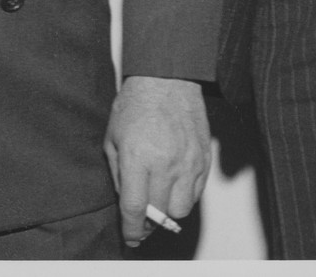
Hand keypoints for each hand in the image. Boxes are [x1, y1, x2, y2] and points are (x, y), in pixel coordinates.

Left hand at [104, 74, 210, 246]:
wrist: (166, 79)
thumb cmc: (136, 104)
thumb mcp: (112, 138)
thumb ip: (118, 174)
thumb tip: (126, 202)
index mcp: (137, 157)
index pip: (135, 208)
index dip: (132, 229)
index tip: (131, 237)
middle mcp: (165, 163)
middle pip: (159, 213)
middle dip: (148, 223)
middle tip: (142, 219)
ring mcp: (187, 162)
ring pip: (181, 210)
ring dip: (167, 212)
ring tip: (159, 201)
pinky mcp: (203, 159)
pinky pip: (196, 194)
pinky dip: (184, 198)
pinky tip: (173, 187)